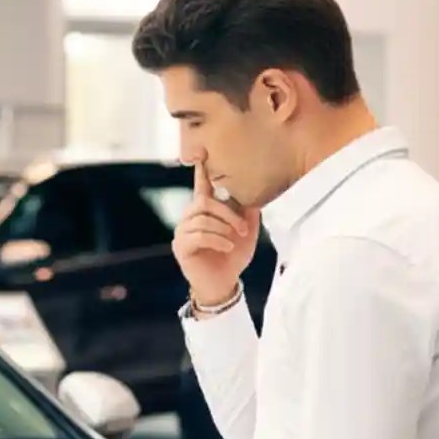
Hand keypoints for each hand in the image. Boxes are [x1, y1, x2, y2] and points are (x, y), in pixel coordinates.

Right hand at [172, 160, 260, 304]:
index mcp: (205, 211)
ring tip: (235, 240)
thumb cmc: (233, 257)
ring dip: (224, 228)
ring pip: (202, 218)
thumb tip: (258, 190)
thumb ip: (249, 211)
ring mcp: (183, 232)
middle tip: (243, 228)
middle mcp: (190, 217)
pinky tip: (227, 248)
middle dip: (227, 213)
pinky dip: (217, 240)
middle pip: (204, 201)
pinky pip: (199, 234)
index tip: (201, 153)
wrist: (224, 284)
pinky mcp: (181, 246)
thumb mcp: (247, 231)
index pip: (202, 185)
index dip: (201, 170)